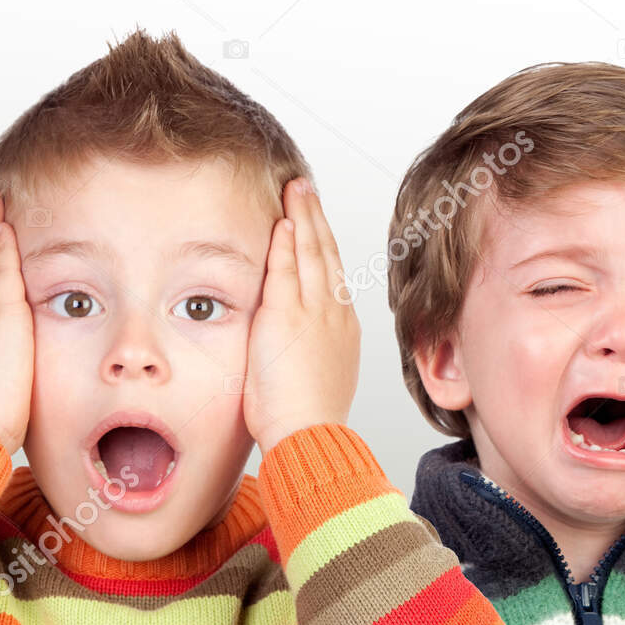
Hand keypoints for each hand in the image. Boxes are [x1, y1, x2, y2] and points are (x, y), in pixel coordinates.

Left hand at [244, 177, 360, 453]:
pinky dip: (286, 242)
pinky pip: (285, 270)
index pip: (332, 274)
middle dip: (315, 217)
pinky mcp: (287, 317)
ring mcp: (313, 313)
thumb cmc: (310, 419)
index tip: (315, 223)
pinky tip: (283, 219)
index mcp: (341, 328)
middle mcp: (333, 314)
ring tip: (296, 189)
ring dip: (302, 216)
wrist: (311, 436)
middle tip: (306, 188)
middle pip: (325, 253)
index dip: (323, 243)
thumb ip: (310, 350)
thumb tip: (299, 347)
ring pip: (310, 252)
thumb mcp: (318, 376)